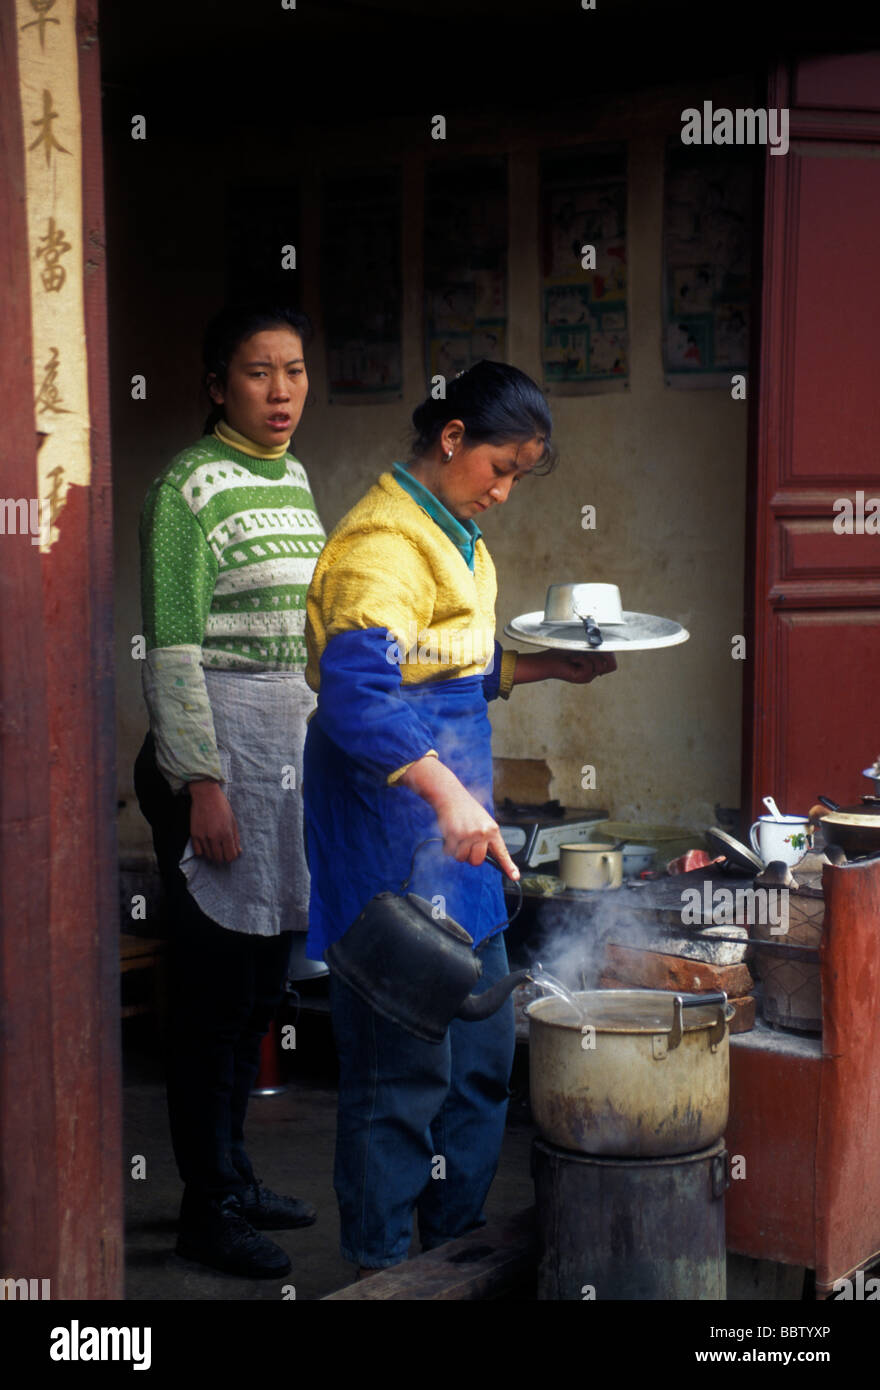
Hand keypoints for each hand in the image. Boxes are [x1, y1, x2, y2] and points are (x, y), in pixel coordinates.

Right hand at [188, 780, 240, 863]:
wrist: (206, 795)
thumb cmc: (222, 806)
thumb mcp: (233, 821)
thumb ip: (236, 838)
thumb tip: (238, 851)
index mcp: (226, 833)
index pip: (230, 856)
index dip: (232, 856)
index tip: (231, 852)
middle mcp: (214, 837)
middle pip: (219, 858)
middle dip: (223, 857)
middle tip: (223, 851)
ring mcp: (203, 836)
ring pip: (209, 856)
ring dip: (213, 854)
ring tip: (215, 847)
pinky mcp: (194, 834)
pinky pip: (198, 852)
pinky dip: (203, 852)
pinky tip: (206, 845)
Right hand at [398, 757, 519, 879]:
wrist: (452, 796)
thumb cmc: (467, 810)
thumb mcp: (484, 822)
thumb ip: (487, 839)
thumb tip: (487, 856)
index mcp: (493, 830)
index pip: (502, 852)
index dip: (508, 866)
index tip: (515, 876)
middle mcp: (482, 833)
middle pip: (477, 861)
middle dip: (471, 857)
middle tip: (467, 845)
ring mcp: (468, 835)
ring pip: (463, 858)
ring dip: (458, 852)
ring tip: (459, 837)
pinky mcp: (454, 836)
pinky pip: (451, 852)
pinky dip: (448, 847)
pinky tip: (451, 835)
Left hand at [551, 650, 616, 682]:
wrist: (548, 661)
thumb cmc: (561, 652)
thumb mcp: (582, 647)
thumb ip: (596, 647)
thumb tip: (608, 644)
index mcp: (594, 667)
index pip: (612, 665)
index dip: (609, 654)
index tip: (597, 646)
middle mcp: (592, 673)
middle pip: (611, 666)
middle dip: (602, 653)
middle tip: (588, 649)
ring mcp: (588, 677)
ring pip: (601, 665)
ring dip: (589, 655)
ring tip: (578, 654)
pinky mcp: (581, 678)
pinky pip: (589, 666)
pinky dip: (581, 659)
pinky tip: (572, 659)